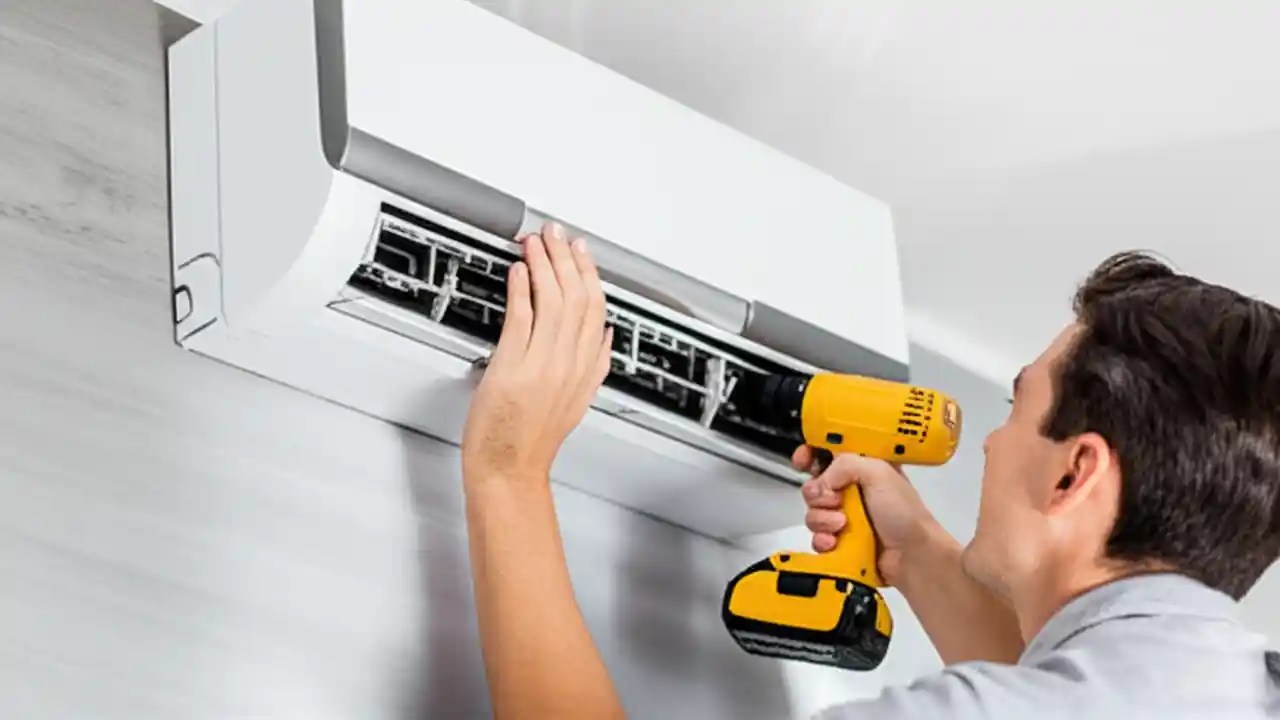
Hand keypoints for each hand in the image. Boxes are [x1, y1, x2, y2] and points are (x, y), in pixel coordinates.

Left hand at [461, 222, 613, 484]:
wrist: (509, 470)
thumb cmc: (532, 440)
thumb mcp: (578, 401)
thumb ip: (595, 366)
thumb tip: (605, 337)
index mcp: (588, 370)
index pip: (597, 309)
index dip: (589, 274)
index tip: (580, 252)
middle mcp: (569, 364)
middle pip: (577, 298)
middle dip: (566, 259)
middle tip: (555, 235)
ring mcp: (543, 365)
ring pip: (553, 302)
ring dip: (544, 265)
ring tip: (534, 244)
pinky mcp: (513, 367)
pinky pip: (522, 318)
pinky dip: (521, 289)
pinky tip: (518, 272)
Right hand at [794, 447, 941, 585]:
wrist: (913, 557)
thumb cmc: (903, 512)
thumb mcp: (878, 473)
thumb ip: (844, 464)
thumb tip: (822, 482)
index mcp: (862, 468)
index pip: (828, 453)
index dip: (811, 454)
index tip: (802, 460)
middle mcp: (851, 490)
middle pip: (814, 485)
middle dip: (818, 494)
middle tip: (835, 501)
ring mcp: (844, 517)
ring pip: (812, 513)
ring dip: (822, 519)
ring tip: (842, 526)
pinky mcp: (840, 542)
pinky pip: (816, 537)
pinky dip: (822, 540)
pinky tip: (835, 543)